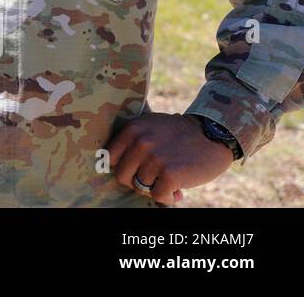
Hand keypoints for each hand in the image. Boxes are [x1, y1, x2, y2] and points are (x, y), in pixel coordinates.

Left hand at [105, 113, 234, 204]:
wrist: (213, 134)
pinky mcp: (170, 174)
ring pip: (141, 187)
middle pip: (122, 176)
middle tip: (154, 178)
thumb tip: (110, 162)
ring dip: (156, 188)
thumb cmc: (179, 133)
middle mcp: (140, 143)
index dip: (124, 167)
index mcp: (132, 130)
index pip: (111, 158)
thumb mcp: (150, 125)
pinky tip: (178, 190)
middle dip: (137, 181)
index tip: (137, 170)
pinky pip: (158, 196)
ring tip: (170, 181)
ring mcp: (155, 159)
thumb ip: (132, 139)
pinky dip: (168, 197)